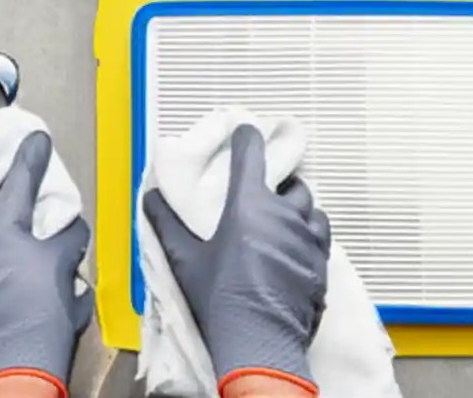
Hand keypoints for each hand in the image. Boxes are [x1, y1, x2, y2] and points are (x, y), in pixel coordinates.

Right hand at [144, 125, 330, 394]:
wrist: (259, 340)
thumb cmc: (218, 297)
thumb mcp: (184, 260)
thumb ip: (166, 224)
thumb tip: (150, 197)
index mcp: (249, 205)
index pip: (252, 154)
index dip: (247, 138)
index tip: (246, 131)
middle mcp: (284, 215)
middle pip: (291, 183)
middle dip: (280, 183)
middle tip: (264, 194)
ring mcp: (308, 239)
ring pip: (312, 210)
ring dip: (299, 210)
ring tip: (283, 222)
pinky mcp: (321, 264)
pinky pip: (320, 238)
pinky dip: (309, 236)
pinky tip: (295, 251)